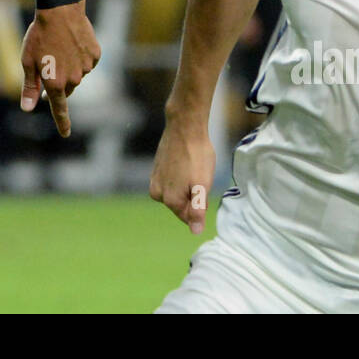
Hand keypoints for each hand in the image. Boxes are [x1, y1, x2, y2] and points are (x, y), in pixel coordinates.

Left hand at [19, 0, 99, 136]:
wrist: (60, 11)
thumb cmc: (39, 36)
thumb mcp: (28, 62)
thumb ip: (30, 87)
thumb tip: (28, 108)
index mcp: (55, 83)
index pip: (59, 109)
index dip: (62, 123)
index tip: (65, 134)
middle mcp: (73, 79)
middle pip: (66, 89)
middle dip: (58, 81)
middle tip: (47, 62)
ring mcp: (86, 68)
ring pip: (77, 74)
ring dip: (69, 66)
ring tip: (60, 46)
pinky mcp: (95, 56)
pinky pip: (87, 62)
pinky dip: (80, 56)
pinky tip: (72, 43)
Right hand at [149, 115, 215, 233]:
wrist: (184, 126)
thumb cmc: (196, 154)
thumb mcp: (202, 184)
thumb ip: (198, 210)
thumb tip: (196, 231)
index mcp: (169, 200)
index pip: (189, 217)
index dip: (201, 204)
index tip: (204, 186)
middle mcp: (157, 193)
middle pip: (182, 204)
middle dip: (193, 195)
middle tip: (200, 176)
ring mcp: (154, 179)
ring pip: (176, 192)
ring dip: (187, 185)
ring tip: (193, 168)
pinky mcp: (156, 168)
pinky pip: (171, 180)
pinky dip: (180, 176)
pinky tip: (186, 163)